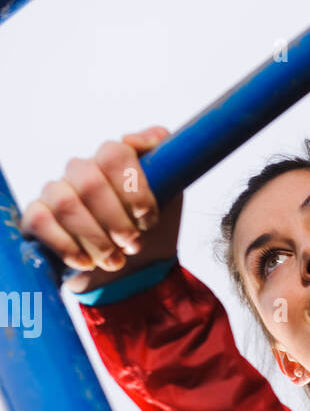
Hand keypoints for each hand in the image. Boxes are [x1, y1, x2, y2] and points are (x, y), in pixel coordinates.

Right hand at [19, 125, 183, 294]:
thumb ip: (167, 158)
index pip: (114, 154)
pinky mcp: (36, 218)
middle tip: (132, 244)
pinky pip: (40, 221)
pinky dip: (67, 247)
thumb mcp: (172, 195)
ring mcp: (55, 192)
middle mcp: (80, 170)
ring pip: (66, 204)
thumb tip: (132, 140)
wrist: (137, 270)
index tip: (148, 219)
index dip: (134, 190)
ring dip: (96, 239)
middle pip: (90, 182)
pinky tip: (86, 262)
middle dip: (117, 221)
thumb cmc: (152, 230)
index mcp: (111, 160)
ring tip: (115, 260)